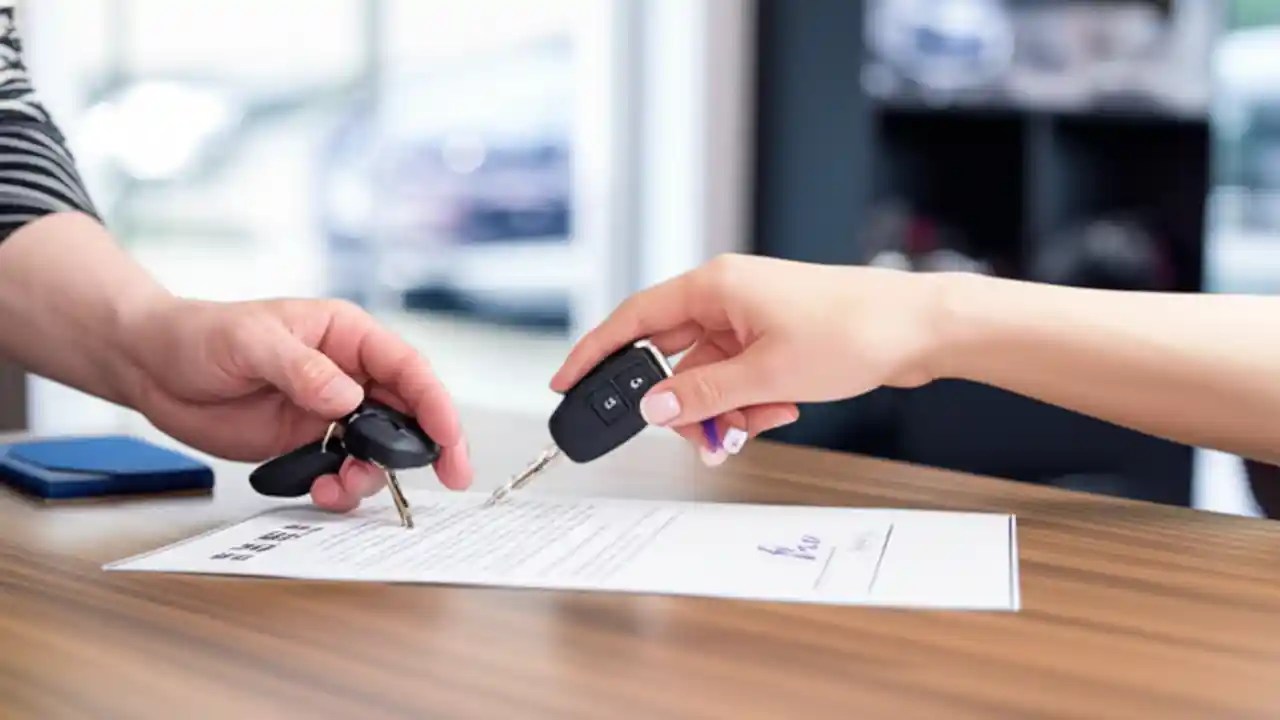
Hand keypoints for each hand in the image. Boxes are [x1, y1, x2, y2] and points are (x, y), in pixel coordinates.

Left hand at [119, 296, 471, 509]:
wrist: (153, 368)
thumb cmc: (200, 335)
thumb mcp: (251, 342)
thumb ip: (302, 368)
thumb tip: (348, 397)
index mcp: (347, 336)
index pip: (407, 368)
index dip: (435, 403)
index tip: (448, 438)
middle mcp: (348, 374)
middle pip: (408, 411)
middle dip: (431, 445)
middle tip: (450, 477)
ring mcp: (330, 412)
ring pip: (379, 448)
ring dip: (374, 473)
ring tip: (343, 485)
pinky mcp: (308, 443)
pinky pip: (343, 470)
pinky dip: (342, 488)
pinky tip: (322, 490)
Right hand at [551, 254, 943, 463]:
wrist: (921, 328)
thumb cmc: (854, 330)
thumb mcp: (765, 374)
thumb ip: (700, 394)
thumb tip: (652, 409)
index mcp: (714, 285)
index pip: (634, 319)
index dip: (596, 352)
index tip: (568, 381)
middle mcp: (727, 296)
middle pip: (673, 356)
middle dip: (681, 403)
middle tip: (693, 436)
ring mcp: (751, 317)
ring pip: (709, 375)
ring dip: (721, 410)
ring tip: (750, 427)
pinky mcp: (774, 337)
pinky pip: (738, 377)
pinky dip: (747, 403)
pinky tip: (776, 412)